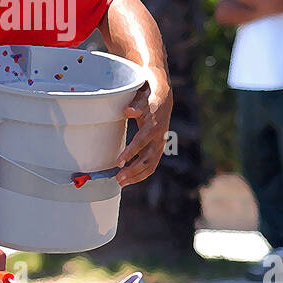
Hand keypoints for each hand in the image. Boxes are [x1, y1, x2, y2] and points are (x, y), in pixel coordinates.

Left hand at [115, 68, 172, 185]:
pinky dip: (141, 174)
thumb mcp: (141, 100)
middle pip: (146, 159)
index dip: (130, 153)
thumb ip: (135, 106)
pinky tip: (130, 179)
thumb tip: (127, 111)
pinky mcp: (158, 150)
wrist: (163, 101)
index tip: (119, 162)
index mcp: (153, 126)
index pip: (141, 142)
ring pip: (150, 166)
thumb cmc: (148, 101)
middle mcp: (158, 138)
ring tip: (121, 182)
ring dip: (136, 176)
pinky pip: (151, 166)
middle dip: (132, 170)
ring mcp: (159, 146)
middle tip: (118, 178)